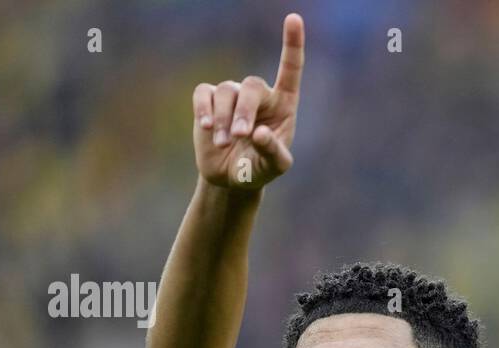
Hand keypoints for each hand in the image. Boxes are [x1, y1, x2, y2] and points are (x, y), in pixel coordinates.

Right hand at [192, 13, 303, 189]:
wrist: (231, 178)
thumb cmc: (259, 169)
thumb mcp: (273, 168)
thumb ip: (273, 152)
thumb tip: (259, 132)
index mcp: (283, 104)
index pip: (290, 69)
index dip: (292, 44)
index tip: (294, 18)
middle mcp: (259, 95)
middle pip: (251, 86)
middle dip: (244, 111)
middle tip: (241, 136)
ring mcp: (233, 95)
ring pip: (226, 92)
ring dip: (224, 120)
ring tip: (223, 143)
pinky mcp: (209, 100)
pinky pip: (204, 94)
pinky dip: (203, 109)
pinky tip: (207, 127)